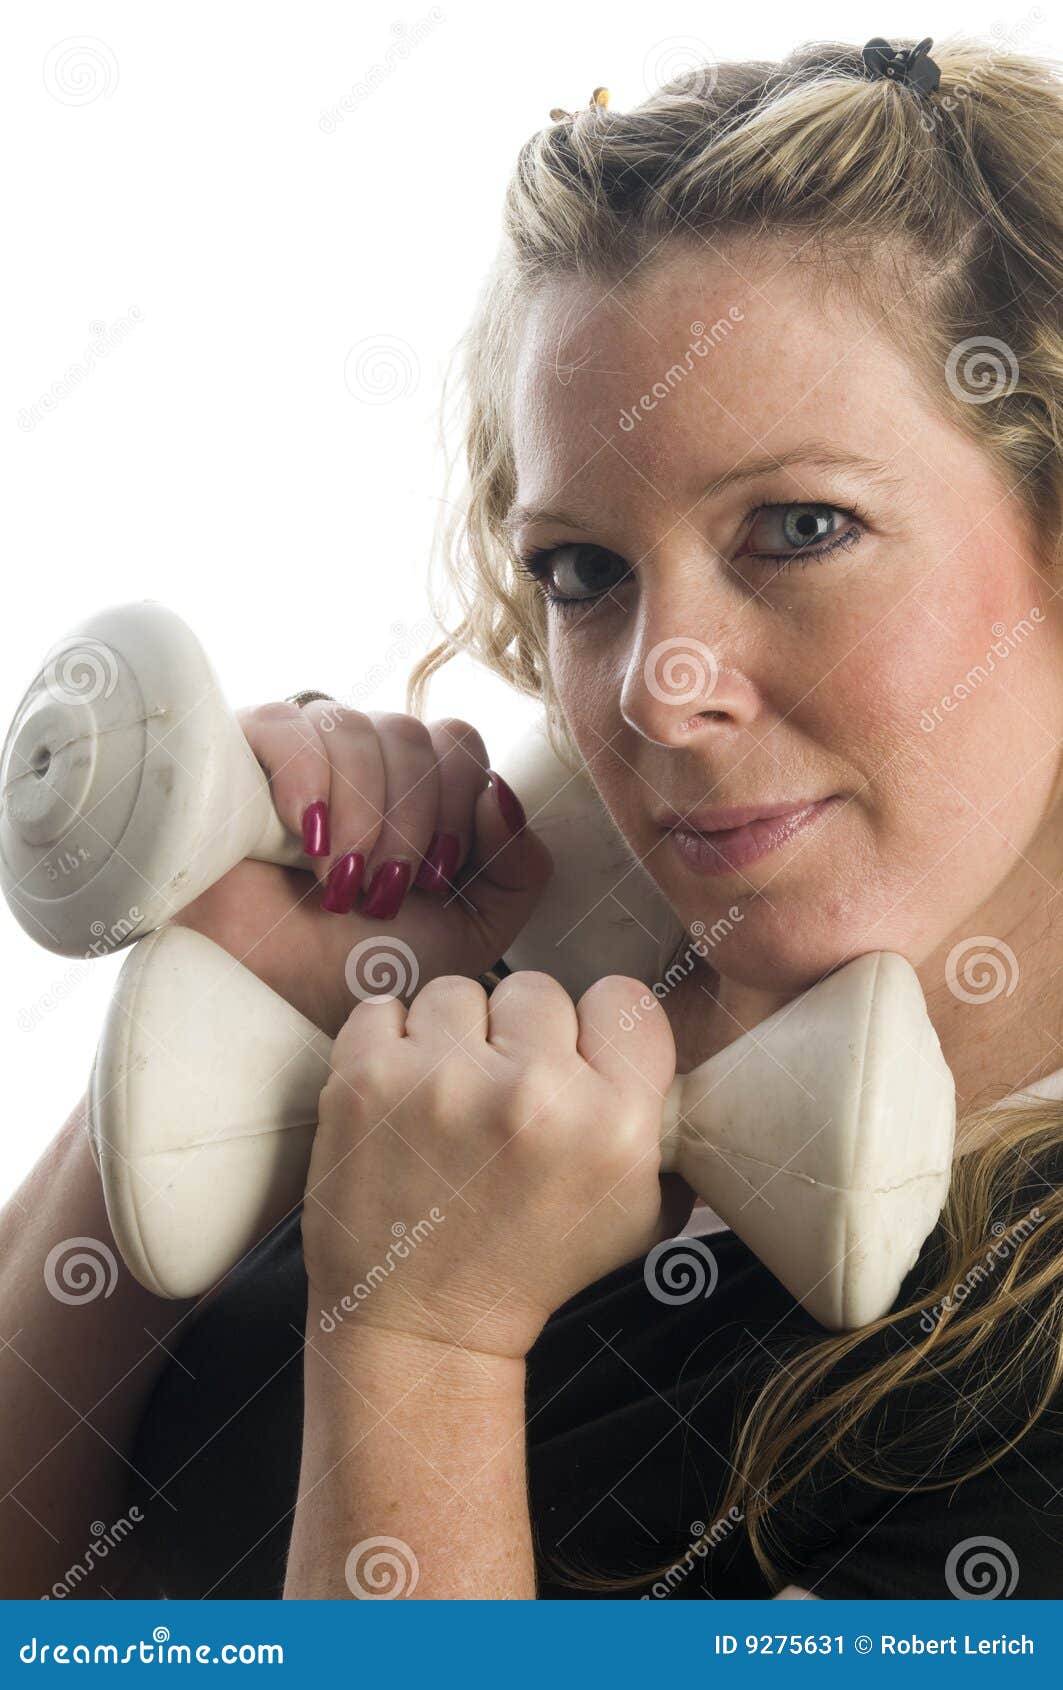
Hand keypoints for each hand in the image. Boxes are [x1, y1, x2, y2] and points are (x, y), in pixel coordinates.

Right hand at [172, 706, 552, 1034]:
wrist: (278, 1002)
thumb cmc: (368, 968)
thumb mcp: (474, 929)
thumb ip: (519, 866)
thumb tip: (501, 791)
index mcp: (420, 789)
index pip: (458, 741)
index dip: (456, 805)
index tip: (434, 879)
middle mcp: (363, 762)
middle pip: (410, 733)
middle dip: (408, 822)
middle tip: (382, 893)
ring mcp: (300, 754)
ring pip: (354, 726)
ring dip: (359, 816)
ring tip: (338, 885)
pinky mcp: (238, 756)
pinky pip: (285, 724)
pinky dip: (305, 779)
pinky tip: (305, 839)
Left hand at [300, 971, 694, 1359]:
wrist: (423, 1323)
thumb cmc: (531, 1264)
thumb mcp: (637, 1214)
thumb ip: (664, 1130)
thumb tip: (675, 1066)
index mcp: (613, 1123)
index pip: (623, 999)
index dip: (597, 1028)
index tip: (574, 1060)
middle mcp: (533, 1094)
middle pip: (537, 990)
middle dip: (520, 1036)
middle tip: (503, 1095)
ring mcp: (441, 1082)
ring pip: (459, 992)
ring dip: (453, 1037)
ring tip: (447, 1098)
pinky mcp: (366, 1080)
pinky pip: (383, 1006)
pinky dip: (388, 1044)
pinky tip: (400, 1095)